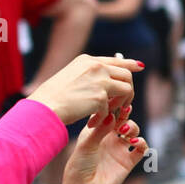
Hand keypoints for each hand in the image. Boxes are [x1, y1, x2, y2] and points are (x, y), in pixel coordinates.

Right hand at [27, 53, 141, 124]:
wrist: (44, 107)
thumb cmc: (51, 97)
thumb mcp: (69, 78)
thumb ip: (87, 76)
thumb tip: (104, 82)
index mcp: (87, 60)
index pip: (115, 60)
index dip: (129, 64)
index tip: (139, 67)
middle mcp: (96, 66)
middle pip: (126, 74)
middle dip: (128, 90)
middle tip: (123, 104)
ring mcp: (100, 80)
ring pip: (126, 89)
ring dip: (120, 104)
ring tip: (106, 114)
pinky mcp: (101, 96)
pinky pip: (110, 109)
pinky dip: (102, 118)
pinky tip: (91, 123)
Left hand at [57, 108, 147, 183]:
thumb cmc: (79, 166)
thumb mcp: (87, 145)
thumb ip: (100, 130)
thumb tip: (112, 115)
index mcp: (97, 131)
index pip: (109, 113)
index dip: (114, 107)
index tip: (116, 102)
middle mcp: (109, 138)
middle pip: (124, 119)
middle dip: (125, 115)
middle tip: (122, 116)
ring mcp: (120, 149)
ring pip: (134, 130)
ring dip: (133, 127)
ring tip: (125, 131)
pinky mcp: (129, 161)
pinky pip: (141, 148)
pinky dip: (142, 142)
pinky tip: (135, 142)